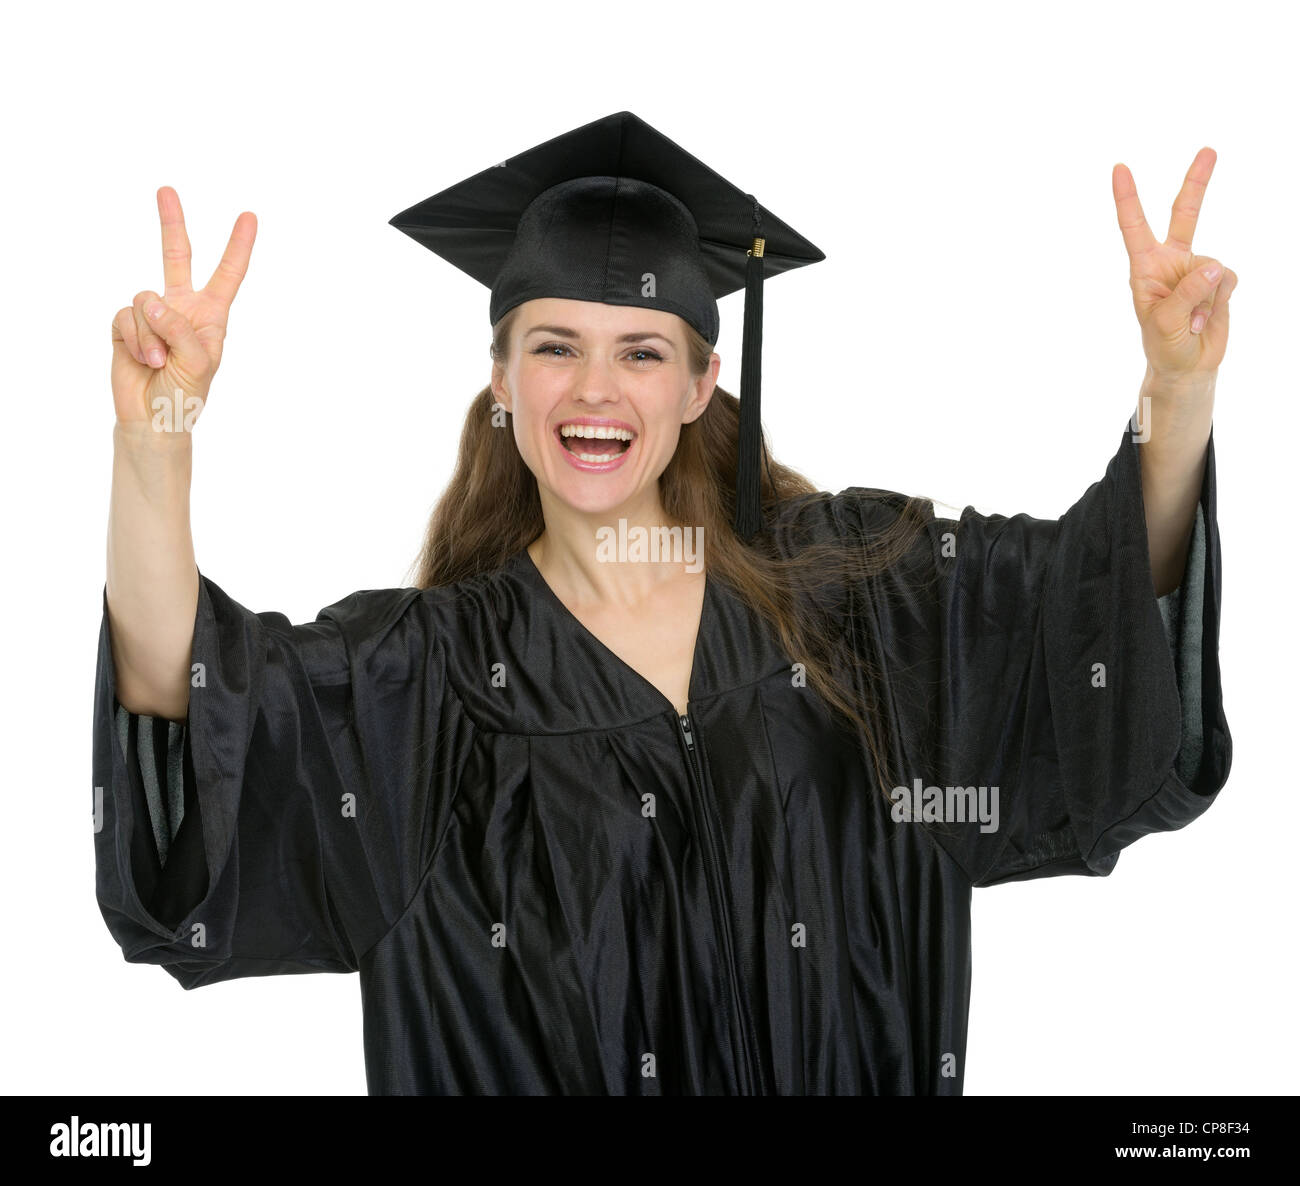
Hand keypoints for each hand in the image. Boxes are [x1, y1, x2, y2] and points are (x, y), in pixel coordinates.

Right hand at [110, 187, 256, 427]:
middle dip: (172, 224)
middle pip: (177, 258)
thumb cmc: (186, 394)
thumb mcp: (198, 363)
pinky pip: (126, 316)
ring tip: (160, 361)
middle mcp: (181, 309)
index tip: (249, 216)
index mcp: (211, 316)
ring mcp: (152, 314)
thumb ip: (179, 328)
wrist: (153, 418)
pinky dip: (135, 339)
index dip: (238, 246)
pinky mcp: (125, 324)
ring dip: (151, 335)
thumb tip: (151, 302)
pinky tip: (142, 359)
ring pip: (145, 299)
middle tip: (166, 190)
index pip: (228, 275)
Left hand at [1112, 148, 1237, 382]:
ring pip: (1213, 265)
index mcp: (1145, 268)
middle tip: (1209, 150)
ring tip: (1193, 320)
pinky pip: (1228, 279)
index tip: (1119, 168)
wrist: (1187, 367)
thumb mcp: (1164, 321)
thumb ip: (1187, 291)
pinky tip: (1208, 317)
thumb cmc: (1163, 344)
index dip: (1127, 198)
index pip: (1134, 227)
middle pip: (1185, 215)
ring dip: (1206, 298)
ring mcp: (1197, 269)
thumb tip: (1215, 264)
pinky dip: (1221, 301)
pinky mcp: (1220, 281)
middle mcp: (1171, 262)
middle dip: (1197, 183)